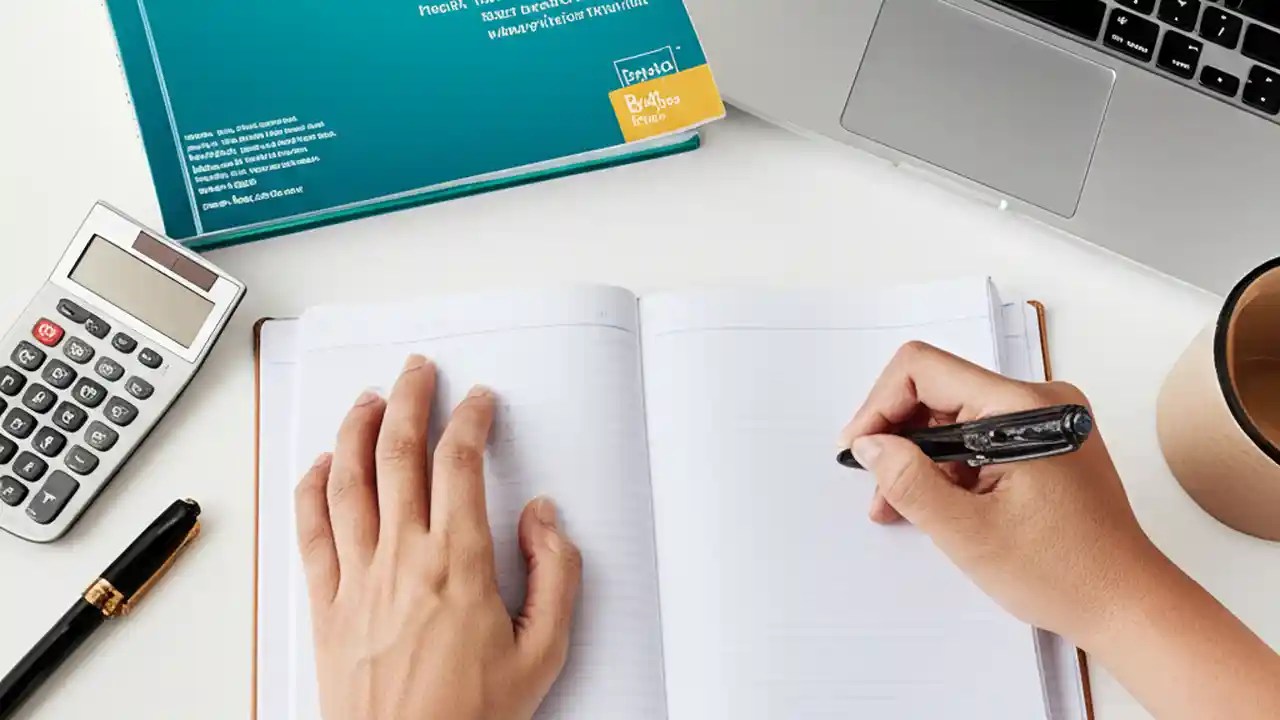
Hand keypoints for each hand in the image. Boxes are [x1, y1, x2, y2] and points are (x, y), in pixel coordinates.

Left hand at [295, 355, 582, 719]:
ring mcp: (357, 577)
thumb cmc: (470, 717)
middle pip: (400, 452)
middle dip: (410, 399)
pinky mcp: (325, 604)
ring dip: (358, 427)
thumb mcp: (544, 653)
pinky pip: (310, 530)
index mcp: (459, 563)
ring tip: (369, 397)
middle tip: (418, 370)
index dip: (470, 418)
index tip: (478, 401)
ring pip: (349, 479)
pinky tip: (320, 465)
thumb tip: (541, 517)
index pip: (461, 463)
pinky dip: (311, 488)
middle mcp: (402, 557)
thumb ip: (555, 575)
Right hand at [838, 342, 1159, 644]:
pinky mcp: (1046, 442)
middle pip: (938, 392)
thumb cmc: (1063, 572)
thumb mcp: (968, 532)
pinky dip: (949, 466)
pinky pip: (979, 437)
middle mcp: (1038, 400)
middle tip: (875, 486)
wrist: (1126, 602)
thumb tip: (870, 445)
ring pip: (955, 418)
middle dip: (898, 437)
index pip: (924, 370)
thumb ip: (910, 481)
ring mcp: (1045, 420)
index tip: (859, 450)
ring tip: (898, 505)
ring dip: (920, 457)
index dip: (880, 406)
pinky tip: (933, 503)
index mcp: (1023, 408)